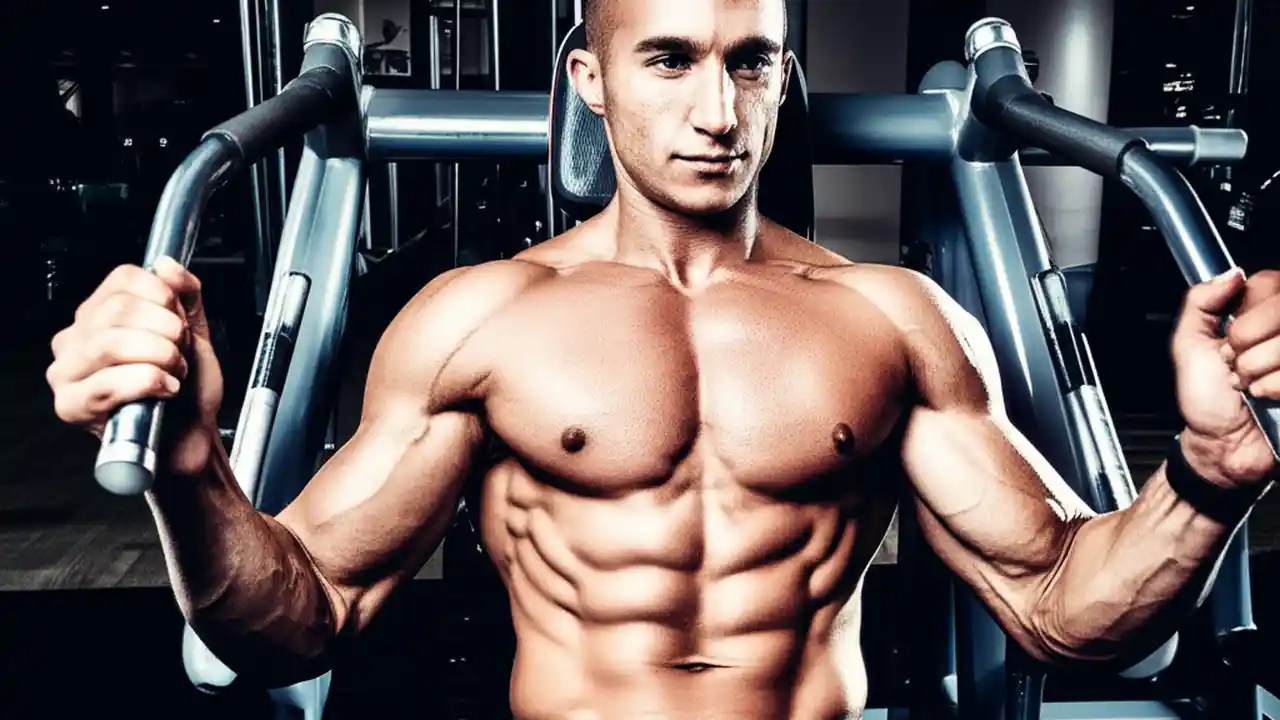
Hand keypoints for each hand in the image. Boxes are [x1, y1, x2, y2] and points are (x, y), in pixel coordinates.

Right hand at [46, 257, 224, 476]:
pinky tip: (164, 391)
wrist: (192, 437)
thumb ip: (186, 293)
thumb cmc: (188, 389)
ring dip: (160, 358)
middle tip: (179, 355)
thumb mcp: (195, 331)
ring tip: (174, 373)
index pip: (124, 279)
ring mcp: (66, 373)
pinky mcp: (71, 407)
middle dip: (167, 332)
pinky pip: (109, 384)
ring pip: (110, 344)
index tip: (180, 324)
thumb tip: (165, 265)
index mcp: (99, 314)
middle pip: (118, 311)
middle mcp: (74, 338)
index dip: (164, 299)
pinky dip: (149, 383)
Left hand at [1172, 267, 1279, 488]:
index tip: (1230, 338)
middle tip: (1234, 364)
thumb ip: (1201, 303)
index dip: (1247, 313)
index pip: (1270, 283)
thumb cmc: (1205, 397)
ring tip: (1248, 383)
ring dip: (1257, 369)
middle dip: (1245, 345)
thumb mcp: (1189, 345)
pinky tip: (1264, 397)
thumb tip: (1232, 274)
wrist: (1221, 444)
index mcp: (1260, 314)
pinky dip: (1273, 387)